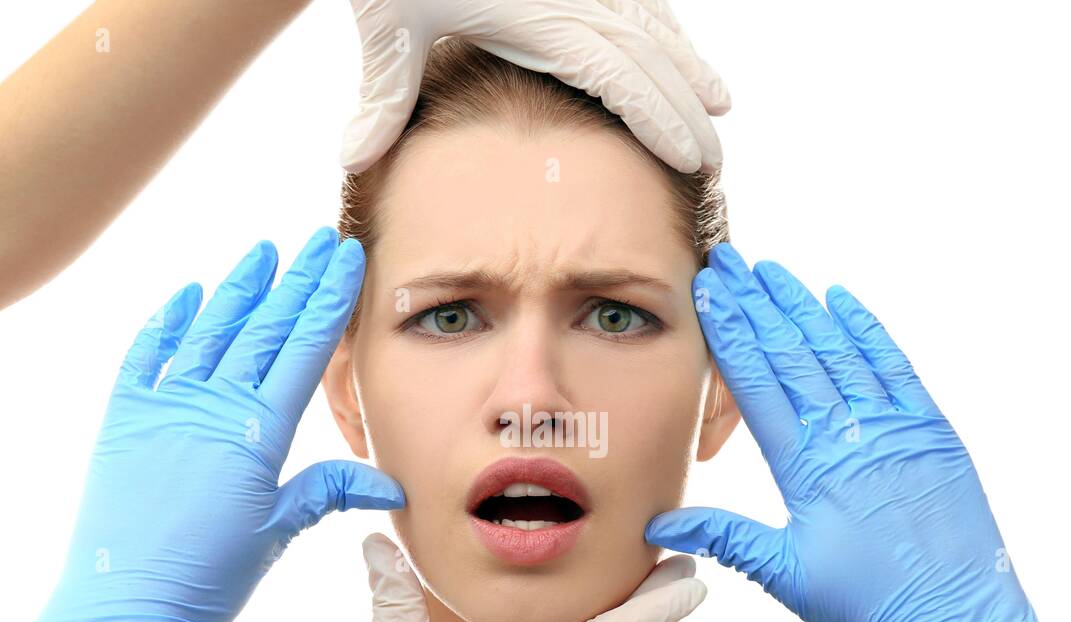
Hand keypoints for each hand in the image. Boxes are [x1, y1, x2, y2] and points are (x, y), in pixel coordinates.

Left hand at [0, 228, 404, 621]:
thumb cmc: (209, 579)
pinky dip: (165, 324)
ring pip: (208, 331)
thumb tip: (391, 486)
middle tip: (314, 241)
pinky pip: (145, 357)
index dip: (327, 300)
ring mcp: (164, 408)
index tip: (344, 259)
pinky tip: (185, 296)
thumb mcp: (278, 532)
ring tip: (260, 252)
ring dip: (237, 290)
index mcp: (257, 432)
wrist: (125, 609)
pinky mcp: (123, 421)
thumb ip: (329, 492)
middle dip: (294, 281)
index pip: (303, 348)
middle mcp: (212, 406)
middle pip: (262, 328)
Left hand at [341, 0, 728, 173]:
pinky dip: (662, 24)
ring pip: (651, 20)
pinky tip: (675, 45)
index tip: (694, 154)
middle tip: (716, 154)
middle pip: (649, 54)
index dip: (662, 117)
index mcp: (541, 15)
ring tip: (719, 102)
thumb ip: (383, 97)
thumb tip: (351, 157)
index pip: (620, 75)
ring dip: (688, 62)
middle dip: (687, 106)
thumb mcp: (387, 28)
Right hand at [645, 242, 1070, 621]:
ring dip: (804, 308)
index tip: (709, 293)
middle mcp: (850, 436)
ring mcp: (895, 430)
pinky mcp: (933, 435)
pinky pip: (895, 369)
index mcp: (809, 467)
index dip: (730, 334)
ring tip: (775, 271)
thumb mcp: (786, 576)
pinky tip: (844, 302)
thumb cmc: (871, 611)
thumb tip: (657, 526)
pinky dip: (868, 332)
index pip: (758, 383)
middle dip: (757, 305)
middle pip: (794, 354)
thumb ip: (724, 537)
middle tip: (730, 262)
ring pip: (840, 352)